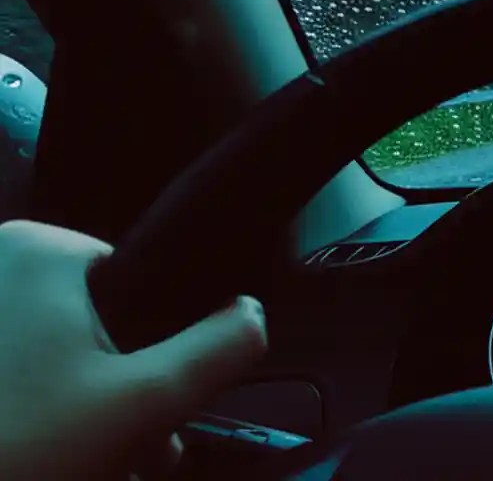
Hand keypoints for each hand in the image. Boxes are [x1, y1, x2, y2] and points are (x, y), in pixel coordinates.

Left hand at [0, 221, 266, 479]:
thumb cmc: (20, 446)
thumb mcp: (142, 404)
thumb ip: (217, 351)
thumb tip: (253, 315)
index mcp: (40, 249)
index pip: (142, 285)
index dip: (162, 353)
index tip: (157, 416)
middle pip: (98, 327)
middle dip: (123, 397)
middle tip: (132, 457)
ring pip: (56, 359)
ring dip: (87, 416)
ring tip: (94, 467)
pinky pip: (18, 374)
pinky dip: (39, 417)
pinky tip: (52, 458)